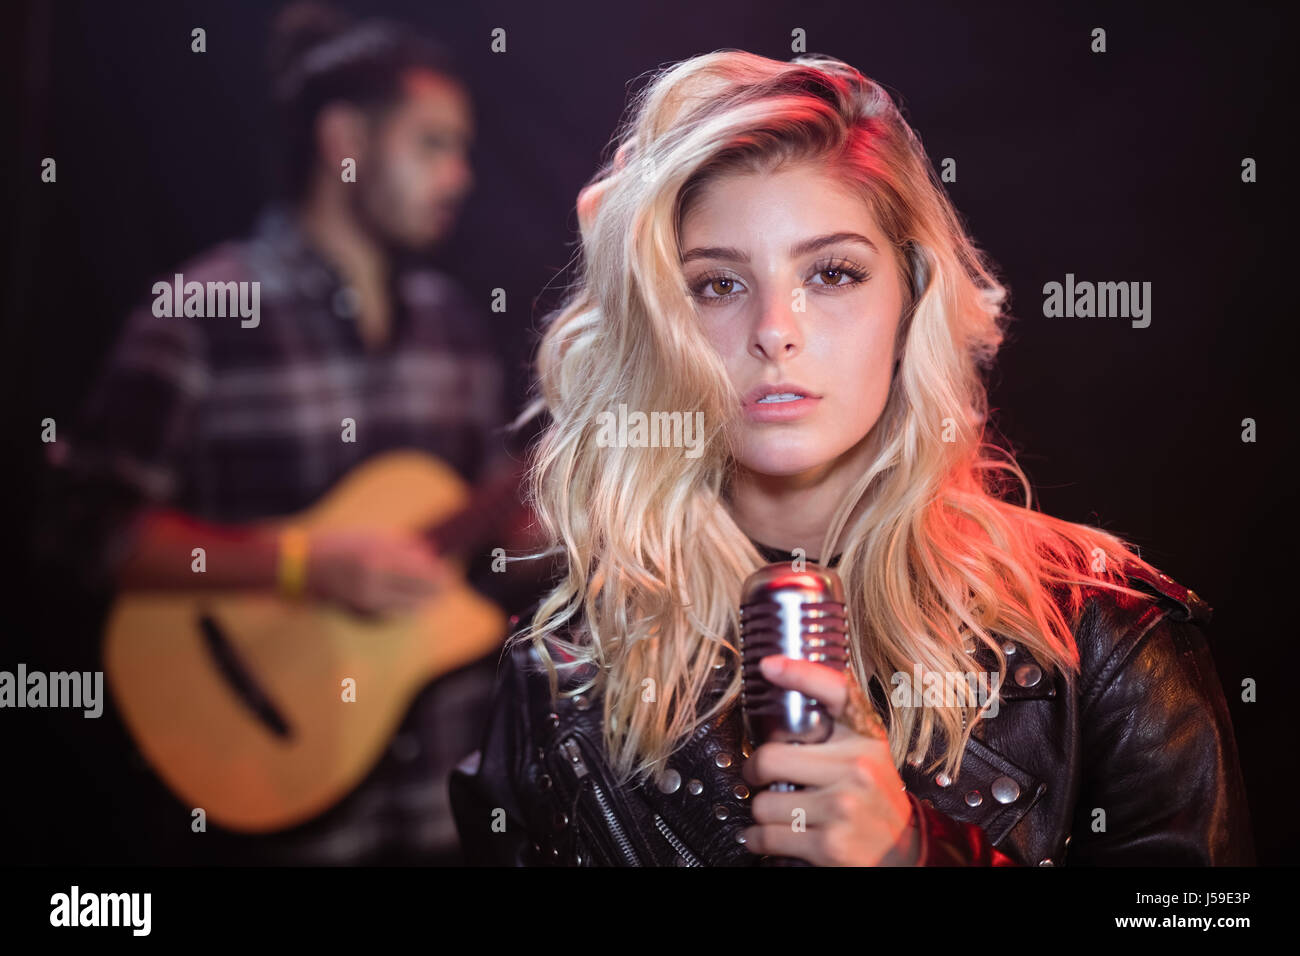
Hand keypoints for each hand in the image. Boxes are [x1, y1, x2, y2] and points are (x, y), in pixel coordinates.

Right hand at [304, 529, 451, 615]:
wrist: (302, 567)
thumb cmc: (340, 545)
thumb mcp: (373, 537)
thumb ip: (404, 546)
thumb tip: (432, 553)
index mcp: (376, 559)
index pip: (421, 573)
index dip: (440, 575)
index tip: (451, 572)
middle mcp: (372, 584)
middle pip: (418, 594)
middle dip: (436, 591)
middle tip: (448, 586)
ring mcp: (365, 603)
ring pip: (407, 610)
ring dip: (424, 604)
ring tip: (435, 597)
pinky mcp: (360, 614)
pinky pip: (391, 616)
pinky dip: (405, 611)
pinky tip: (414, 605)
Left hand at [738, 654, 920, 865]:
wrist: (905, 855)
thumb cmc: (875, 799)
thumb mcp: (868, 753)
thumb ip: (837, 727)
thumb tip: (785, 690)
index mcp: (866, 739)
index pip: (835, 692)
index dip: (798, 673)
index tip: (768, 665)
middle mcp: (858, 769)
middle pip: (770, 757)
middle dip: (753, 772)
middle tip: (757, 775)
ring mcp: (844, 807)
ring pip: (764, 803)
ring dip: (761, 812)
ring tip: (777, 811)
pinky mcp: (831, 845)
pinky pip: (767, 836)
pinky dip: (757, 839)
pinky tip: (765, 835)